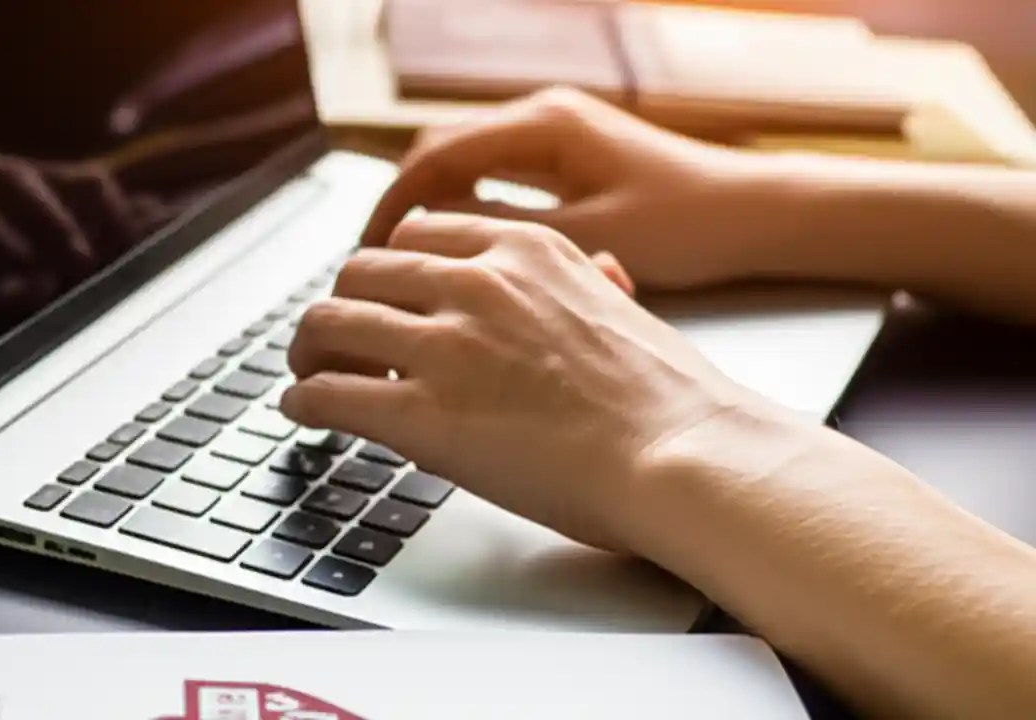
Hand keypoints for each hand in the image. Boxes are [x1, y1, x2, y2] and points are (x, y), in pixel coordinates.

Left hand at [281, 213, 781, 552]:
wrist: (684, 453)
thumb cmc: (667, 397)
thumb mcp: (628, 306)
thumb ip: (590, 280)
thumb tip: (596, 270)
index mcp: (523, 250)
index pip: (417, 235)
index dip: (386, 270)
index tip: (378, 294)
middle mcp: (476, 282)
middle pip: (360, 272)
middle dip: (340, 305)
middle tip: (331, 337)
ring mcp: (445, 345)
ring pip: (329, 324)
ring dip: (306, 349)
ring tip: (304, 372)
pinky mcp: (423, 414)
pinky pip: (328, 392)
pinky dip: (302, 399)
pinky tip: (302, 410)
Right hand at [361, 87, 783, 289]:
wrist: (757, 213)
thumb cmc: (690, 225)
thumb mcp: (588, 238)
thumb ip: (504, 233)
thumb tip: (430, 240)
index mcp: (543, 128)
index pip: (434, 158)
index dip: (391, 208)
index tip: (366, 256)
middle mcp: (543, 119)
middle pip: (439, 152)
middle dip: (402, 207)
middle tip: (375, 265)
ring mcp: (556, 134)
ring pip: (466, 162)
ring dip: (433, 209)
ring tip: (408, 266)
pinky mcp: (570, 156)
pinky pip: (496, 174)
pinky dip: (469, 209)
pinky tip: (463, 255)